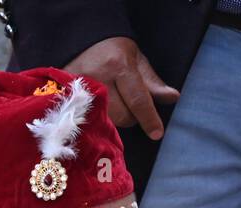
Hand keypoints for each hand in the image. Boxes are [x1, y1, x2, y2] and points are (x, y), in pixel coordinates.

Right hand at [64, 37, 178, 139]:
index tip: (157, 133)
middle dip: (131, 116)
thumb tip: (172, 98)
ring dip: (115, 118)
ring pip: (107, 122)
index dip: (149, 118)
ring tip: (113, 102)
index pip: (138, 100)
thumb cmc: (113, 50)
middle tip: (129, 103)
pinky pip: (89, 120)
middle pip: (122, 116)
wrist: (80, 41)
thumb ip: (152, 82)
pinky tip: (99, 110)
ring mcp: (79, 92)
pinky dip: (98, 119)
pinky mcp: (67, 99)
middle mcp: (98, 79)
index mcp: (118, 66)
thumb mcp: (137, 60)